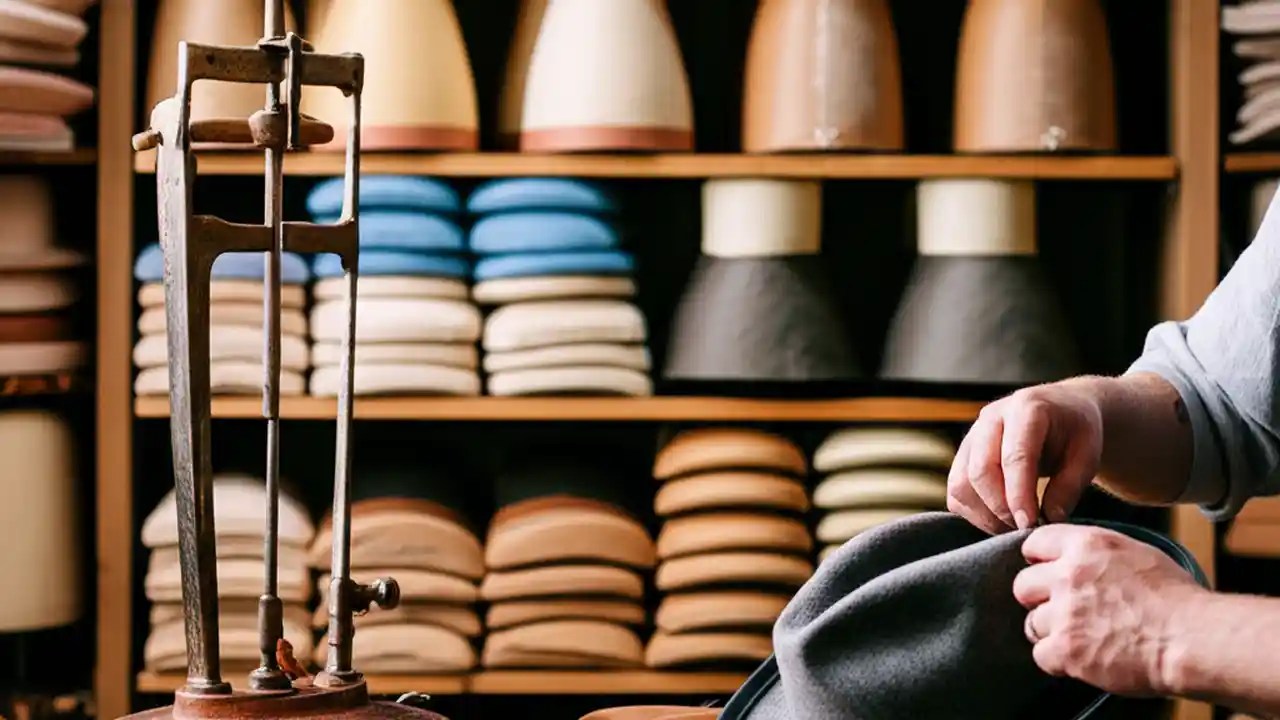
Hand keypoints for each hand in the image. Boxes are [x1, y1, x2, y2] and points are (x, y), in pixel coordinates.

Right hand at [948, 381, 1104, 532]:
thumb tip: (1050, 518)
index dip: (1019, 495)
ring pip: (961, 484)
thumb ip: (1070, 486)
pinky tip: (1001, 519)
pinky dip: (974, 513)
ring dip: (985, 514)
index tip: (1030, 524)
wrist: (1060, 411)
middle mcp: (991, 418)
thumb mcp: (1087, 455)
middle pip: (981, 471)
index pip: (1014, 457)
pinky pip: (956, 492)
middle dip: (1001, 508)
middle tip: (1027, 527)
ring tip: (1014, 526)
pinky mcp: (963, 455)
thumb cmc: (1075, 433)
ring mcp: (972, 435)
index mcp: (1026, 409)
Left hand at [1013, 524, 1205, 695]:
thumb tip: (1074, 558)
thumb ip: (1097, 554)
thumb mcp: (1136, 554)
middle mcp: (1068, 575)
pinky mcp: (1066, 649)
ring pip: (1031, 623)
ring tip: (1083, 638)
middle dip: (1038, 599)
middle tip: (1062, 611)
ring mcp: (1064, 613)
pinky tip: (1083, 659)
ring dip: (1051, 632)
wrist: (1193, 638)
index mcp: (1087, 545)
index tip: (1046, 573)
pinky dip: (1058, 661)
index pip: (1034, 543)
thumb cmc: (1177, 599)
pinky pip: (1041, 655)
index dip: (1039, 561)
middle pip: (1023, 585)